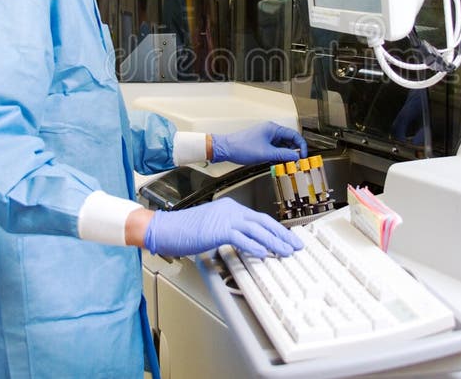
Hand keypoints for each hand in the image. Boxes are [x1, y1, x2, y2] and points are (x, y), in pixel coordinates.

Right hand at [143, 197, 302, 257]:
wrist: (166, 228)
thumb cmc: (184, 230)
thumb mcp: (212, 228)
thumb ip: (229, 233)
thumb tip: (246, 244)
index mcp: (230, 207)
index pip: (260, 218)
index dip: (276, 229)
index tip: (287, 238)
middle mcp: (231, 210)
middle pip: (263, 222)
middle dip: (282, 235)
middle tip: (295, 245)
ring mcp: (225, 218)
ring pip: (256, 230)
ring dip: (274, 242)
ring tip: (285, 252)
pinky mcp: (218, 229)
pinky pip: (241, 238)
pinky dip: (254, 246)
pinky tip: (264, 253)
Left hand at [211, 122, 306, 164]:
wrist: (226, 149)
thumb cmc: (242, 147)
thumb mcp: (266, 153)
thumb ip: (283, 155)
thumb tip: (296, 156)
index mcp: (273, 129)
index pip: (294, 135)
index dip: (301, 146)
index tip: (303, 156)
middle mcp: (271, 131)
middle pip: (289, 141)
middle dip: (293, 151)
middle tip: (296, 162)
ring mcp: (266, 137)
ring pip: (282, 146)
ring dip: (285, 155)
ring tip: (287, 164)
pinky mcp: (262, 143)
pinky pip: (275, 149)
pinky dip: (278, 156)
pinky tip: (278, 163)